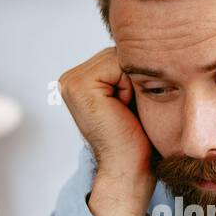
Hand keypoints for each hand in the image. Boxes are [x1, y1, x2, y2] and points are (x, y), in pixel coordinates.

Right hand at [57, 47, 155, 215]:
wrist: (130, 168)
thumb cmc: (137, 140)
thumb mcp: (131, 97)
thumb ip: (128, 72)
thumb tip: (146, 47)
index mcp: (78, 80)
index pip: (118, 57)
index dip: (134, 78)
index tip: (130, 107)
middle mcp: (69, 79)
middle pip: (118, 54)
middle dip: (132, 79)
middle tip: (128, 111)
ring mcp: (70, 82)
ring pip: (119, 59)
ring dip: (131, 84)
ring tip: (125, 111)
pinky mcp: (78, 86)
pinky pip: (118, 66)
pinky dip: (128, 87)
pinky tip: (122, 109)